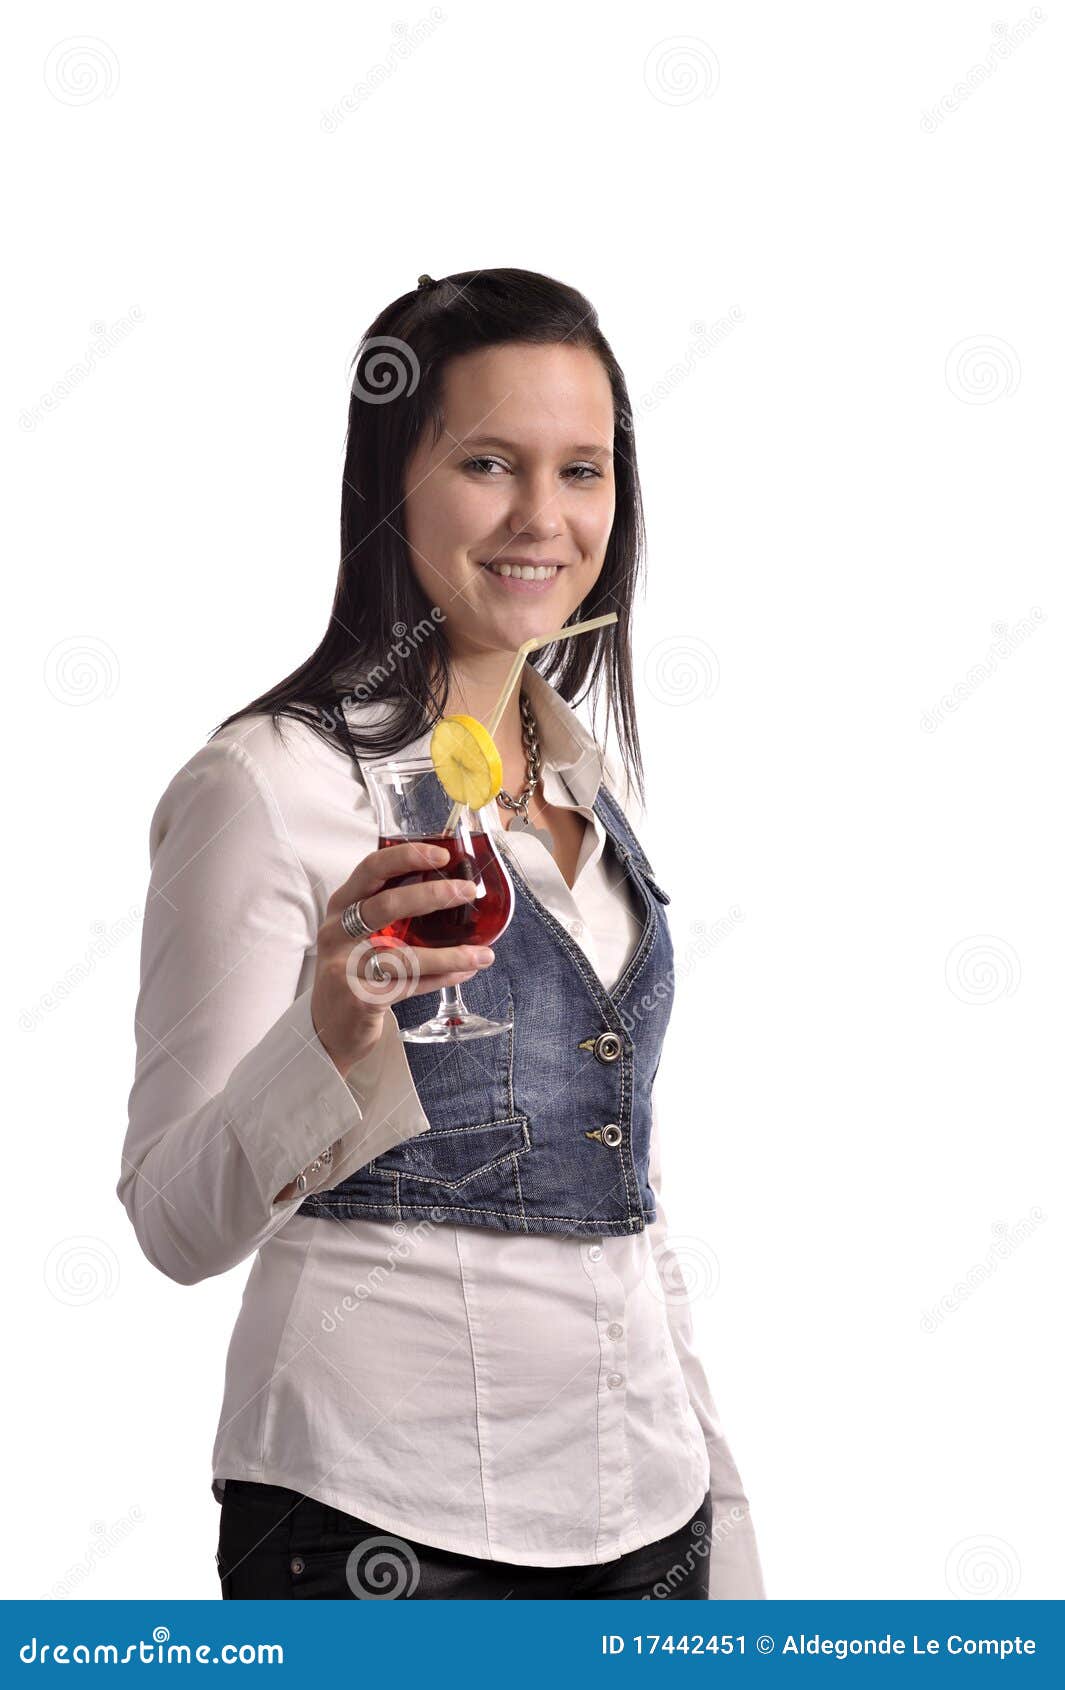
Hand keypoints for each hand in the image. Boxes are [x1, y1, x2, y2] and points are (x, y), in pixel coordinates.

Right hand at [310, 841, 495, 1078]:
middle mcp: (338, 933)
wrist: (328, 1027)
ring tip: (483, 953)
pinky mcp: (360, 998)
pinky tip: (465, 971)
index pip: (371, 869)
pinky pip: (411, 985)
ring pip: (405, 955)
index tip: (442, 855)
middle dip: (433, 895)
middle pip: (386, 905)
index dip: (406, 857)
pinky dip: (442, 979)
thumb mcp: (359, 933)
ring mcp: (346, 967)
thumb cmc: (354, 970)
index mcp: (341, 906)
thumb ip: (390, 911)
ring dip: (450, 954)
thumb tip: (452, 891)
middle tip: (468, 892)